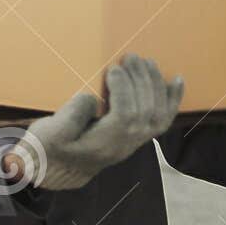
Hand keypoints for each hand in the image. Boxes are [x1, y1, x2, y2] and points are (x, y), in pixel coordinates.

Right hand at [2, 53, 184, 190]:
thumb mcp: (48, 134)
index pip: (125, 116)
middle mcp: (124, 145)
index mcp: (103, 145)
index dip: (124, 90)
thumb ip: (68, 118)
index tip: (113, 68)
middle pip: (144, 112)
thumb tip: (91, 99)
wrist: (58, 168)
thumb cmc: (50, 147)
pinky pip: (163, 119)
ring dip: (154, 84)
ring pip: (157, 114)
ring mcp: (134, 142)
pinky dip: (172, 99)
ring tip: (146, 61)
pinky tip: (177, 79)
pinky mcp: (138, 136)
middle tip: (130, 57)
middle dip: (140, 80)